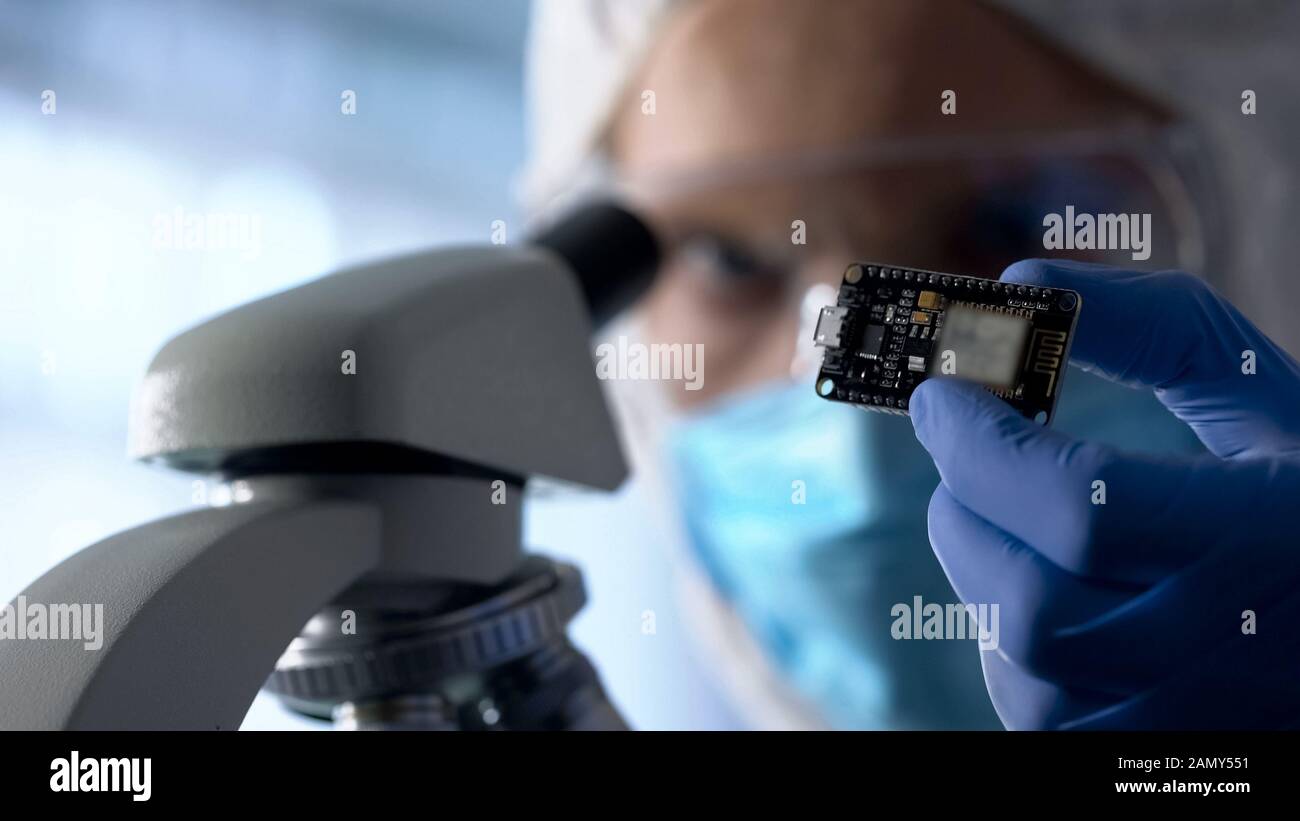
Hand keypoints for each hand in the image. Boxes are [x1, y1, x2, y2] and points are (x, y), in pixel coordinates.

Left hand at [909, 259, 1299, 728]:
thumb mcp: (1261, 389)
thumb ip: (1154, 326)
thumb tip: (1019, 285)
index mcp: (1270, 535)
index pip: (1081, 505)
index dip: (984, 446)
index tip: (939, 396)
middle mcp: (1238, 646)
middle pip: (1035, 604)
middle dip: (966, 513)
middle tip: (963, 457)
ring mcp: (1203, 716)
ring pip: (1029, 672)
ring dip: (982, 578)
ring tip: (1004, 519)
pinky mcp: (1171, 751)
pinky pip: (1045, 721)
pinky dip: (1012, 651)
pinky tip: (1041, 591)